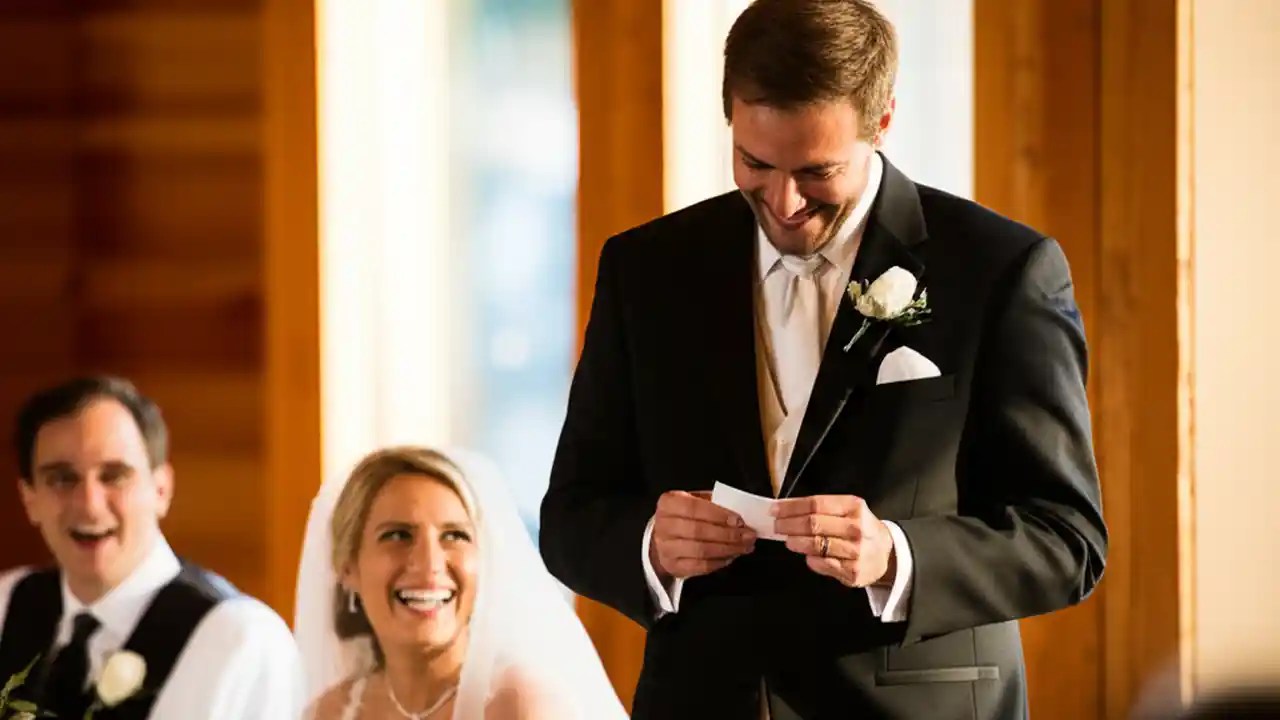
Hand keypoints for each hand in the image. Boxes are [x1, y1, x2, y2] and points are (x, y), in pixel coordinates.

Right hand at [649, 490, 756, 581]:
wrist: (664, 538)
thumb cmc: (685, 517)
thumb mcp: (696, 501)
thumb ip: (716, 504)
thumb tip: (740, 512)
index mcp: (668, 504)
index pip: (693, 507)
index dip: (718, 515)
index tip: (738, 520)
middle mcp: (663, 526)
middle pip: (698, 531)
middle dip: (728, 534)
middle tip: (748, 535)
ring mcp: (666, 548)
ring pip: (700, 551)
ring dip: (727, 549)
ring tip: (744, 546)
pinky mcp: (673, 566)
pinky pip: (700, 566)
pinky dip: (719, 562)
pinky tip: (731, 556)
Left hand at [772, 494, 895, 587]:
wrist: (887, 553)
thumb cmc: (861, 528)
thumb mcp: (849, 510)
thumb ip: (822, 509)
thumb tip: (787, 510)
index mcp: (853, 507)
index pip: (815, 504)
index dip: (791, 507)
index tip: (775, 509)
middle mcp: (856, 527)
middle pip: (813, 523)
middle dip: (789, 524)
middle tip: (777, 525)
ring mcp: (855, 551)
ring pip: (816, 544)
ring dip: (796, 542)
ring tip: (788, 540)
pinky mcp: (852, 571)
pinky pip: (823, 564)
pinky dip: (810, 559)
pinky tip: (806, 555)